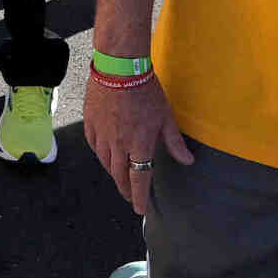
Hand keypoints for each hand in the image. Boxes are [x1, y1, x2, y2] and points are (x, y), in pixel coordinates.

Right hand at [80, 69, 191, 215]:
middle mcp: (119, 145)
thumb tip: (187, 161)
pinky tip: (106, 156)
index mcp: (139, 144)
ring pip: (106, 164)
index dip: (140, 196)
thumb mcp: (165, 116)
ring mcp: (102, 136)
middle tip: (130, 197)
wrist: (119, 68)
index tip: (140, 209)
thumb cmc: (145, 89)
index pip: (139, 178)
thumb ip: (173, 142)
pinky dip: (102, 156)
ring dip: (114, 175)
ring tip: (120, 178)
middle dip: (126, 190)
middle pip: (120, 176)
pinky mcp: (90, 125)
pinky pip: (95, 148)